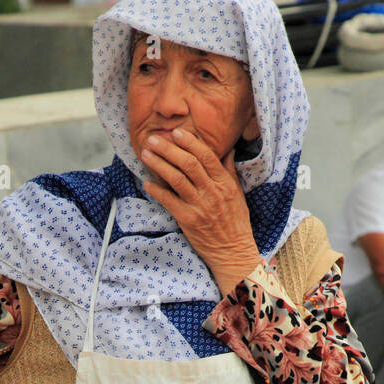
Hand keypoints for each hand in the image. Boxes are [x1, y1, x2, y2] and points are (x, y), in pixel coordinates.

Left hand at [140, 128, 259, 290]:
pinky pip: (169, 201)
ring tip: (145, 154)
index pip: (206, 156)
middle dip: (168, 148)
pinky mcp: (188, 221)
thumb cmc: (235, 222)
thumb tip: (227, 148)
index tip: (176, 132)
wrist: (233, 251)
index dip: (189, 142)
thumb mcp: (237, 194)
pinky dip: (157, 190)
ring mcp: (199, 207)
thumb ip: (228, 170)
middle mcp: (212, 192)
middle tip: (152, 139)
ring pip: (176, 179)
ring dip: (158, 164)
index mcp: (225, 183)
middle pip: (188, 164)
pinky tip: (147, 182)